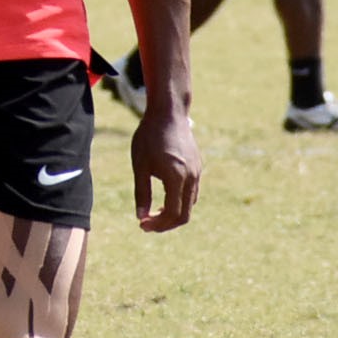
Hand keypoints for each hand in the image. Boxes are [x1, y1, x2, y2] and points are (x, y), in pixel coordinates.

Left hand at [132, 106, 200, 231]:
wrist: (168, 112)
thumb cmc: (149, 136)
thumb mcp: (140, 165)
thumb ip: (141, 193)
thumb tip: (141, 217)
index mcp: (177, 177)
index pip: (173, 214)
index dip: (158, 224)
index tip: (142, 225)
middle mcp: (192, 178)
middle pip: (184, 214)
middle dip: (166, 224)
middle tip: (147, 224)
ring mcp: (197, 172)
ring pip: (190, 204)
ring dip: (174, 213)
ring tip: (154, 213)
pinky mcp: (198, 167)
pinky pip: (192, 192)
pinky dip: (180, 201)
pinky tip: (165, 198)